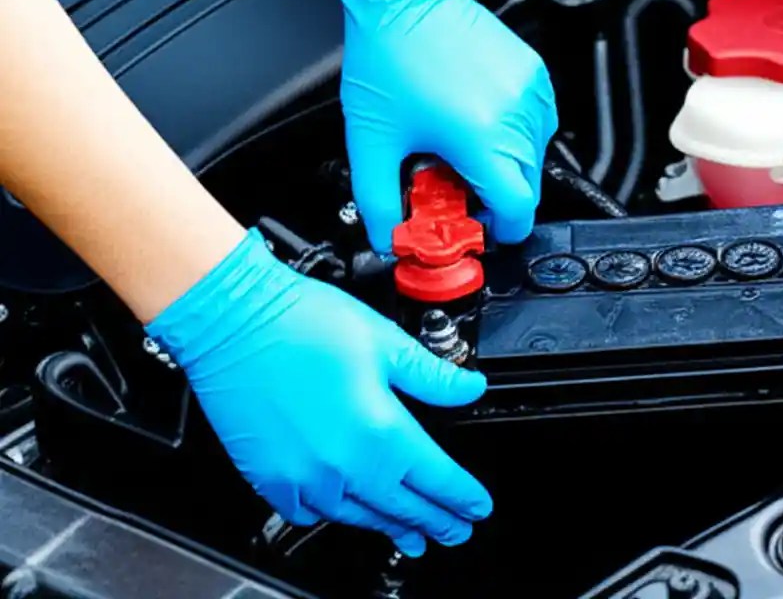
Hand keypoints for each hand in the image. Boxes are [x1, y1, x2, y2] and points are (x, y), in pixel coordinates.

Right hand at [146, 230, 490, 556]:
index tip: (476, 506)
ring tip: (407, 535)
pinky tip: (343, 510)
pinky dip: (331, 515)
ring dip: (387, 526)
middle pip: (401, 507)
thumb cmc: (301, 322)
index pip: (435, 478)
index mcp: (380, 431)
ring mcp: (303, 476)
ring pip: (357, 515)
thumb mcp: (385, 341)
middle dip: (434, 522)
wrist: (232, 319)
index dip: (461, 496)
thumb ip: (432, 375)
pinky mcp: (269, 476)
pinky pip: (307, 513)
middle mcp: (344, 464)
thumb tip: (468, 388)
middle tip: (453, 532)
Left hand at [330, 0, 557, 252]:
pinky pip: (538, 124)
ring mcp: (530, 93)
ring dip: (504, 165)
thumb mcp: (372, 140)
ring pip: (534, 157)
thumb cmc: (391, 54)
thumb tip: (387, 236)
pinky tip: (479, 122)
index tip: (476, 226)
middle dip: (495, 197)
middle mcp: (515, 117)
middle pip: (527, 187)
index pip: (517, 210)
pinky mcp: (534, 74)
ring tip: (463, 148)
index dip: (499, 230)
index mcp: (482, 138)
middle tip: (454, 184)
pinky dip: (514, 136)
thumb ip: (378, 200)